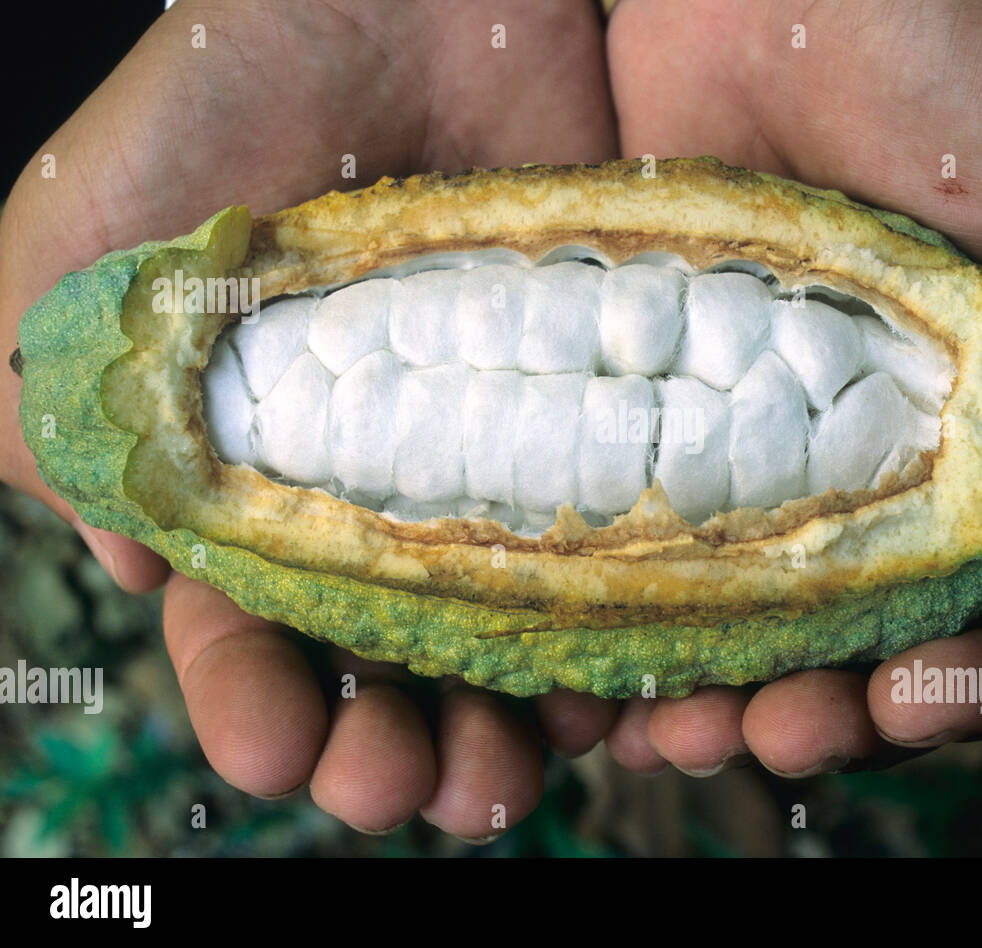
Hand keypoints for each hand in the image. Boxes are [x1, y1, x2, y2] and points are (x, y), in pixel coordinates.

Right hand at [1, 0, 618, 835]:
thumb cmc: (234, 96)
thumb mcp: (85, 244)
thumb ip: (61, 407)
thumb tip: (134, 566)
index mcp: (258, 471)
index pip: (250, 632)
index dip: (260, 705)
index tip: (278, 747)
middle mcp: (387, 480)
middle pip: (391, 665)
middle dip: (391, 748)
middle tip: (412, 793)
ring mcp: (506, 451)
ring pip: (513, 637)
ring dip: (507, 725)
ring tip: (512, 777)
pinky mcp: (611, 407)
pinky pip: (629, 548)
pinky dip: (626, 628)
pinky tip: (627, 682)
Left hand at [600, 0, 981, 774]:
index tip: (921, 704)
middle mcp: (910, 463)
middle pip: (884, 643)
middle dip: (841, 716)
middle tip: (778, 741)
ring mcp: (792, 442)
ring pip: (769, 616)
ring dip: (733, 693)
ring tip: (679, 734)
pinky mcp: (691, 405)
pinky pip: (668, 538)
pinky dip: (646, 614)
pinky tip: (611, 666)